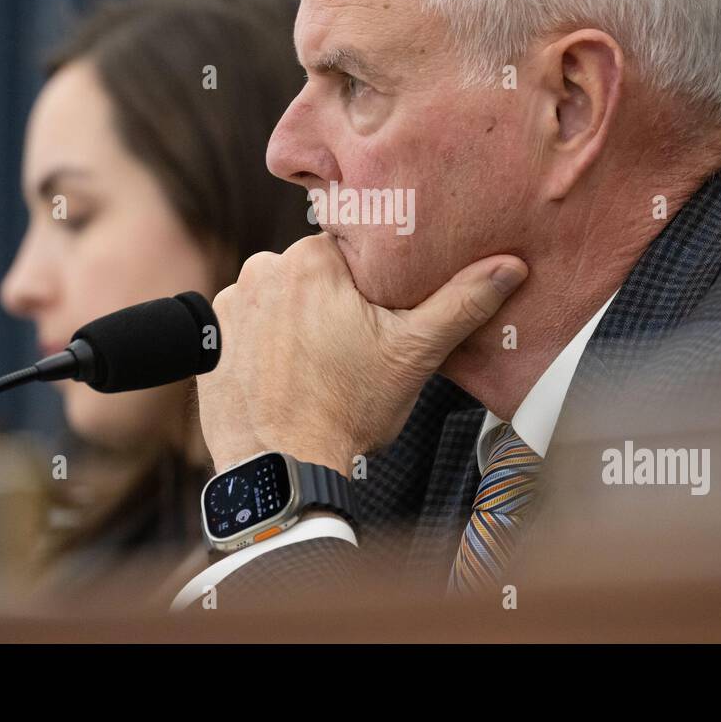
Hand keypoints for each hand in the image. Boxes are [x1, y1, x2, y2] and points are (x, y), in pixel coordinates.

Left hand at [197, 233, 527, 474]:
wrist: (281, 469)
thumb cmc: (345, 411)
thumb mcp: (414, 353)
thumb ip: (461, 303)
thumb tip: (509, 266)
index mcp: (311, 259)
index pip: (351, 251)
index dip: (371, 284)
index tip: (380, 314)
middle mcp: (261, 270)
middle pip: (313, 274)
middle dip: (334, 302)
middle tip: (354, 346)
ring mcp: (229, 304)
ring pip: (280, 299)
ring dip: (296, 322)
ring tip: (319, 365)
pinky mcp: (210, 339)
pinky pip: (247, 326)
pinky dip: (264, 344)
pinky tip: (286, 375)